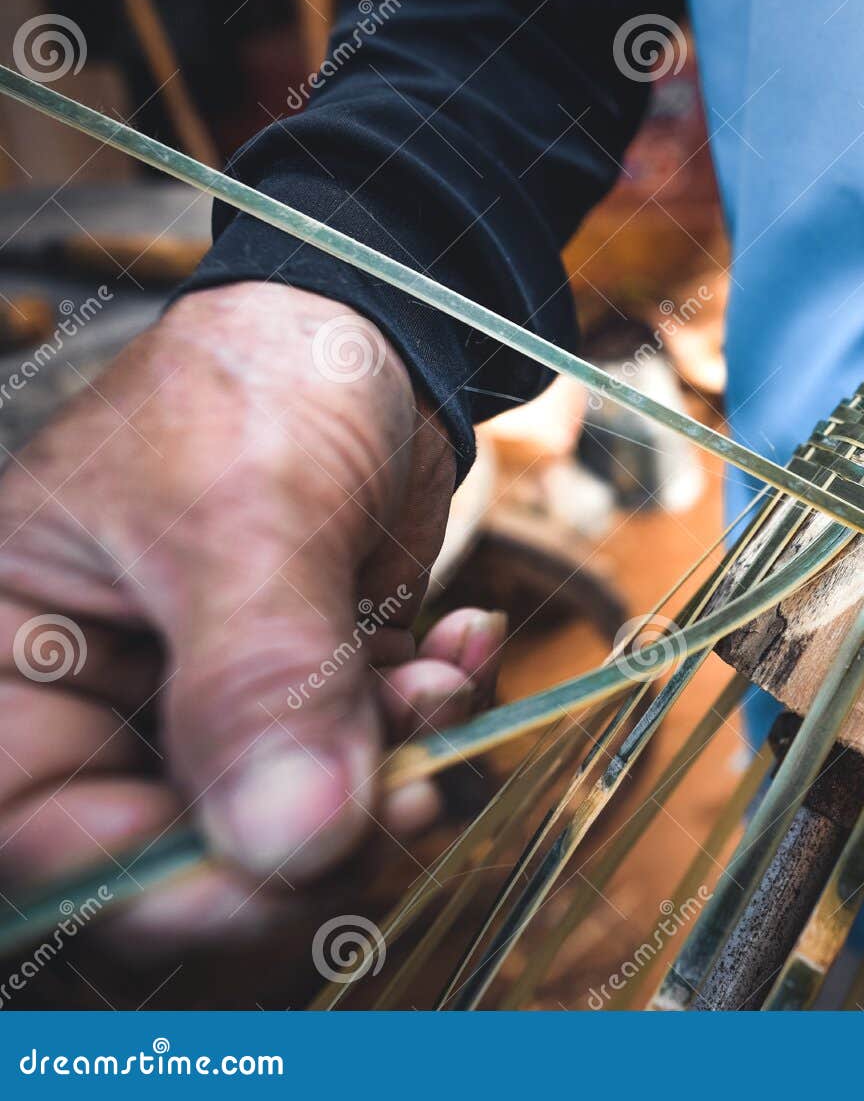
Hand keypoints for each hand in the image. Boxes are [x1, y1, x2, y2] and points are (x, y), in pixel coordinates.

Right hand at [0, 282, 503, 948]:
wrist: (361, 332)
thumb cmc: (254, 384)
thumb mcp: (242, 515)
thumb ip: (258, 679)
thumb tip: (292, 842)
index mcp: (13, 660)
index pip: (40, 841)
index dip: (159, 888)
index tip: (292, 870)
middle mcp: (101, 705)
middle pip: (181, 855)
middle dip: (312, 835)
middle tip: (412, 793)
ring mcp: (212, 708)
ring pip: (294, 819)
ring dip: (388, 773)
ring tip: (439, 687)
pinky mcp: (308, 696)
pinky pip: (370, 759)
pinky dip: (426, 719)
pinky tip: (461, 646)